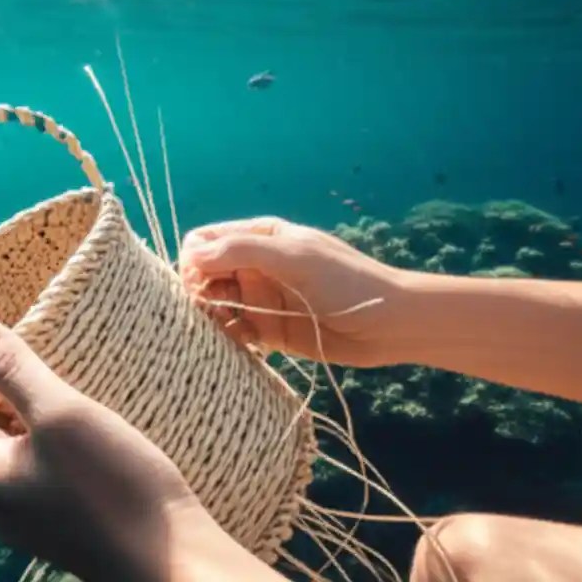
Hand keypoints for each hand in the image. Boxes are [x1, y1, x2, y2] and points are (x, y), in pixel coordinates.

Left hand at [0, 315, 268, 581]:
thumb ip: (11, 369)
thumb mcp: (62, 414)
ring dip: (3, 406)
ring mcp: (12, 513)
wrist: (167, 564)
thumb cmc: (117, 487)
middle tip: (22, 358)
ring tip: (48, 385)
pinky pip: (14, 465)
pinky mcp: (43, 519)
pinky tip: (67, 426)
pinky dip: (25, 433)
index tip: (4, 337)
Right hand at [179, 216, 403, 367]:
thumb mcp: (293, 257)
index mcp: (260, 236)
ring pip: (216, 305)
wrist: (390, 324)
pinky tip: (241, 346)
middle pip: (204, 275)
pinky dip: (229, 338)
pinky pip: (235, 332)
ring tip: (225, 331)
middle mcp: (255, 266)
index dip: (193, 261)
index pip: (205, 241)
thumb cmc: (346, 281)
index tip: (198, 283)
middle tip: (209, 312)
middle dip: (198, 292)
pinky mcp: (269, 330)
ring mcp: (261, 298)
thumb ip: (241, 251)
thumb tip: (191, 255)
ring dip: (211, 318)